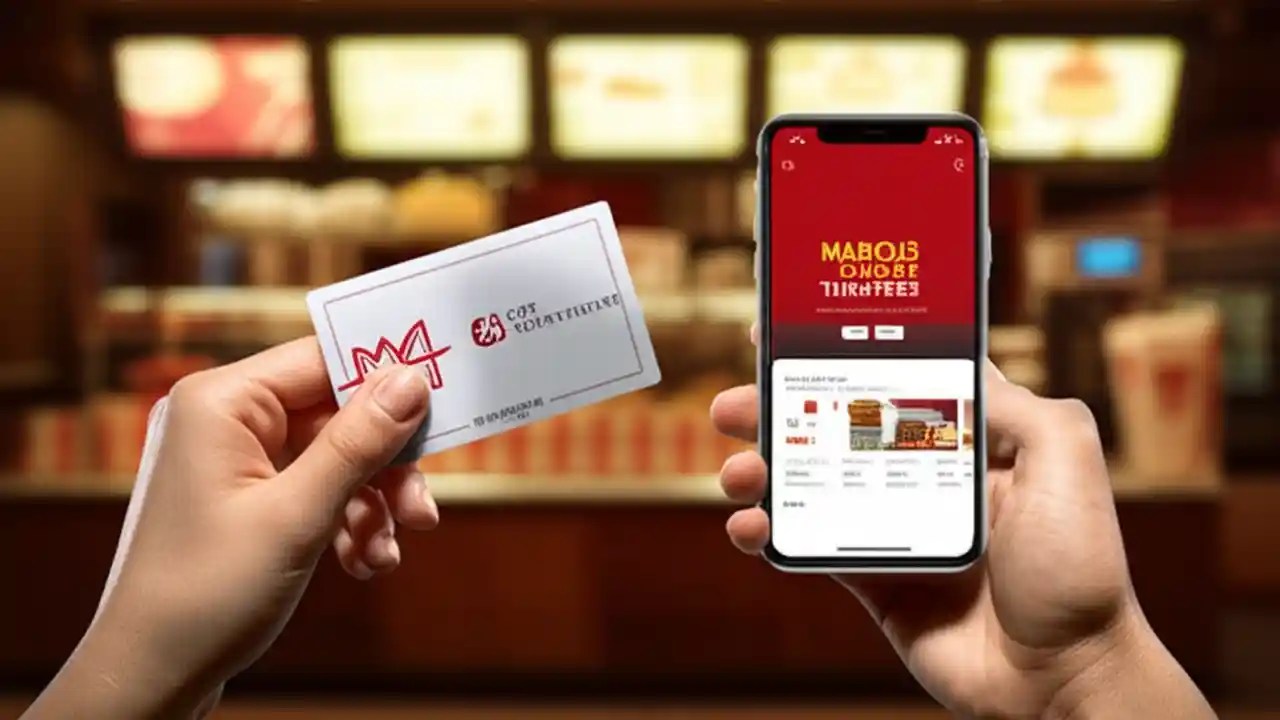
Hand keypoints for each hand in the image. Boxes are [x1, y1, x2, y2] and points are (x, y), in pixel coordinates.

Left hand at [26, 339, 437, 718]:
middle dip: (387, 463)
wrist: (152, 677)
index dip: (386, 377)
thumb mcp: (296, 515)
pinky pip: (320, 489)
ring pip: (337, 456)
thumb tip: (412, 379)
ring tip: (392, 549)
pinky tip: (366, 562)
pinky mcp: (251, 499)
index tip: (444, 399)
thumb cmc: (204, 595)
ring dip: (374, 502)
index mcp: (222, 402)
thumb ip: (357, 443)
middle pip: (338, 411)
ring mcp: (238, 461)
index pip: (322, 358)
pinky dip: (350, 522)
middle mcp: (228, 420)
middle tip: (421, 508)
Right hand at [710, 333, 1212, 717]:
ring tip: (736, 471)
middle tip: (736, 403)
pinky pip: (808, 548)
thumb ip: (1013, 402)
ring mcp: (896, 528)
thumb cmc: (1077, 567)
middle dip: (782, 409)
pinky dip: (769, 535)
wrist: (1061, 675)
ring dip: (763, 471)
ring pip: (811, 484)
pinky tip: (750, 527)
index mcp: (973, 438)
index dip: (847, 352)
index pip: (899, 377)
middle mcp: (928, 475)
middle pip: (839, 426)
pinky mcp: (874, 580)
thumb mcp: (1066, 455)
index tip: (795, 334)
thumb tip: (952, 371)